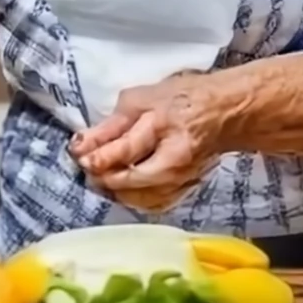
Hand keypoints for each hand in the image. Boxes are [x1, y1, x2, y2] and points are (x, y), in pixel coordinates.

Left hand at [69, 73, 224, 212]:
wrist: (223, 112)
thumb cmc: (179, 98)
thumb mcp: (140, 98)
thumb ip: (111, 123)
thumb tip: (82, 144)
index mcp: (163, 124)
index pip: (127, 149)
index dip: (100, 157)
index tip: (79, 156)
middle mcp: (176, 157)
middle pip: (133, 180)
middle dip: (105, 177)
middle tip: (88, 170)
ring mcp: (183, 177)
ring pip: (142, 198)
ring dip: (117, 191)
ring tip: (102, 177)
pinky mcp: (187, 189)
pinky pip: (155, 204)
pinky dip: (135, 199)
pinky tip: (123, 188)